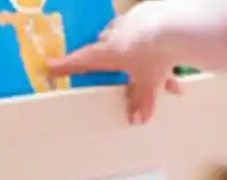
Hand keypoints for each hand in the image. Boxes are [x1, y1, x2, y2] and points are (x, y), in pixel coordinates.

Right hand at [45, 6, 182, 123]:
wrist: (177, 27)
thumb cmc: (154, 56)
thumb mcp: (148, 84)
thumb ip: (142, 101)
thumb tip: (138, 120)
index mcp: (107, 52)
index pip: (81, 61)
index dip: (65, 66)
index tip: (48, 67)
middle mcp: (115, 34)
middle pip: (105, 46)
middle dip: (110, 58)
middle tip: (115, 68)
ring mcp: (131, 21)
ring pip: (129, 39)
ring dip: (140, 55)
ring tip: (156, 70)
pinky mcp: (149, 12)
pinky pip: (148, 32)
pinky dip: (156, 45)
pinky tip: (172, 52)